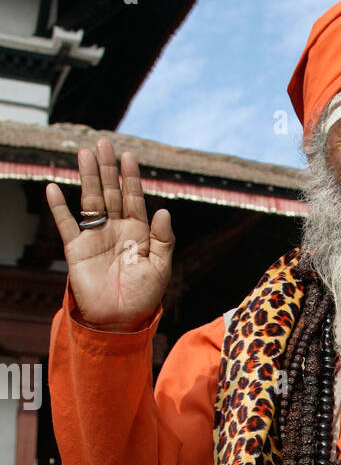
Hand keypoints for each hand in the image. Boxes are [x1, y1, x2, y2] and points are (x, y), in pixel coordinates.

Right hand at [46, 138, 173, 331]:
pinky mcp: (77, 249)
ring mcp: (96, 237)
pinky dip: (58, 207)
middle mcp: (116, 230)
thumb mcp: (161, 268)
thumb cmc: (143, 297)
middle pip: (111, 192)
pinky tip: (53, 188)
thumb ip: (163, 239)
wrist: (119, 321)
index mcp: (138, 233)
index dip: (131, 178)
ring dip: (87, 177)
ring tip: (84, 153)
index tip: (129, 156)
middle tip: (104, 143)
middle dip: (108, 168)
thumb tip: (163, 210)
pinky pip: (66, 224)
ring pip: (91, 201)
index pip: (134, 198)